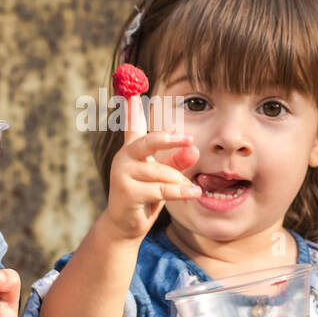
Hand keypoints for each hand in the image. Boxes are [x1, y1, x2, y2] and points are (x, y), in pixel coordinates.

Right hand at [102, 91, 201, 240]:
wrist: (126, 226)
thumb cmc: (146, 197)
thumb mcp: (164, 176)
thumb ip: (177, 161)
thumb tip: (194, 148)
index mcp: (132, 150)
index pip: (133, 125)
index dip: (133, 109)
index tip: (133, 91)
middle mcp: (124, 158)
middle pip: (148, 142)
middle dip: (169, 139)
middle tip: (189, 139)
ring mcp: (123, 174)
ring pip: (160, 171)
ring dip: (179, 180)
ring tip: (192, 188)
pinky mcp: (127, 192)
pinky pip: (161, 188)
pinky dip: (180, 191)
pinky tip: (194, 192)